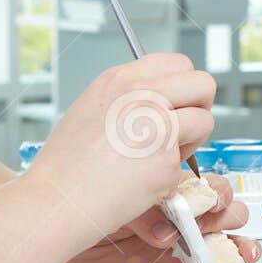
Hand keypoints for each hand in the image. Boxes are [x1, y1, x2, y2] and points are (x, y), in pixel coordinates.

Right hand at [26, 53, 216, 251]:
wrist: (56, 199)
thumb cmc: (68, 165)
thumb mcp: (93, 109)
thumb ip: (129, 98)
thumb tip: (164, 99)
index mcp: (121, 78)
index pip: (178, 63)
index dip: (184, 87)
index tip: (176, 106)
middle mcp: (141, 93)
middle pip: (203, 83)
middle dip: (200, 108)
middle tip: (181, 131)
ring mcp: (156, 123)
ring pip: (205, 120)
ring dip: (191, 142)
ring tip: (158, 158)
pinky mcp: (166, 157)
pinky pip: (190, 160)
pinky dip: (174, 173)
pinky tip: (145, 180)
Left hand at [58, 175, 259, 262]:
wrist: (52, 222)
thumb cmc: (80, 196)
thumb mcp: (118, 191)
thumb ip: (147, 205)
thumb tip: (167, 230)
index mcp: (166, 180)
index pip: (205, 184)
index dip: (217, 192)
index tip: (214, 197)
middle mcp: (172, 209)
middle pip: (218, 211)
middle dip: (227, 215)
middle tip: (218, 219)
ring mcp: (171, 238)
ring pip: (215, 240)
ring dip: (232, 244)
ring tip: (233, 249)